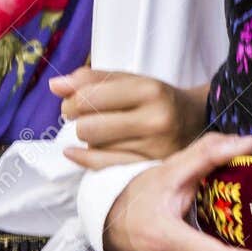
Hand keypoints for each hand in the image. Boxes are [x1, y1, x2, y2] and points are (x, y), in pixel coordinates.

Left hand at [52, 68, 208, 167]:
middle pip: (88, 127)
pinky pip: (102, 168)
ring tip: (97, 131)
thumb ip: (91, 79)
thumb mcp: (131, 80)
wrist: (197, 121)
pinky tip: (78, 152)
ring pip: (94, 148)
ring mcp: (153, 150)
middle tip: (80, 117)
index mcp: (149, 90)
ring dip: (87, 140)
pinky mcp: (149, 171)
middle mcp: (155, 121)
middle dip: (77, 121)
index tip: (73, 101)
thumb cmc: (157, 98)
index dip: (71, 100)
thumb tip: (54, 85)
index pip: (90, 96)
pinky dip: (84, 158)